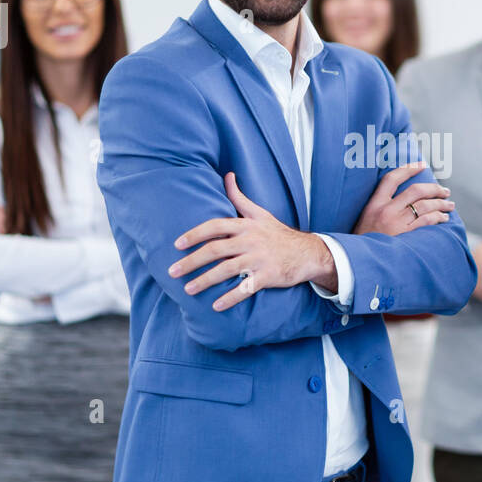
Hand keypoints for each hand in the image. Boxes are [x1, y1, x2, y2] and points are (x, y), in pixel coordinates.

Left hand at [168, 172, 334, 310]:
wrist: (309, 252)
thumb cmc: (278, 234)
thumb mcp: (260, 213)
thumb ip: (239, 197)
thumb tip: (227, 175)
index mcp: (246, 225)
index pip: (215, 226)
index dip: (194, 234)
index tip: (177, 245)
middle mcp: (250, 240)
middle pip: (215, 250)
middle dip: (191, 261)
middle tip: (172, 272)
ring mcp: (259, 259)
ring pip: (226, 270)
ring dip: (205, 281)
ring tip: (188, 290)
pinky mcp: (268, 276)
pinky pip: (245, 288)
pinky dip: (230, 298)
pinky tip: (215, 306)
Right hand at [353, 161, 453, 235]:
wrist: (356, 260)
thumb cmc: (362, 241)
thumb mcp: (366, 219)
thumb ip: (380, 207)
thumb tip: (403, 199)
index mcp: (374, 204)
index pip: (392, 179)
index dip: (409, 168)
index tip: (422, 165)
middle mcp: (386, 210)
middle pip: (416, 191)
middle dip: (434, 189)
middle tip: (445, 190)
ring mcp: (396, 223)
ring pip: (425, 206)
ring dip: (440, 204)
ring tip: (449, 204)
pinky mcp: (405, 236)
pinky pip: (426, 221)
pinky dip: (438, 217)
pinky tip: (444, 218)